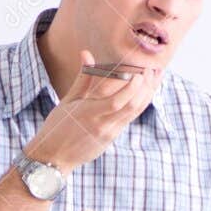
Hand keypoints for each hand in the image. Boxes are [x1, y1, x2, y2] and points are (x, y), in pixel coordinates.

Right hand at [27, 48, 161, 173]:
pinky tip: (144, 93)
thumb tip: (86, 53)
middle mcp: (103, 125)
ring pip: (134, 113)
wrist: (55, 157)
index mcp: (89, 114)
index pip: (118, 101)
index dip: (132, 87)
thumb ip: (83, 79)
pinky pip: (129, 119)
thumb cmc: (57, 126)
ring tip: (155, 79)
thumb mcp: (68, 101)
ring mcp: (110, 133)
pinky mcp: (112, 138)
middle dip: (146, 87)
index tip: (140, 73)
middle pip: (132, 106)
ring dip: (147, 95)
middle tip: (153, 70)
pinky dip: (139, 104)